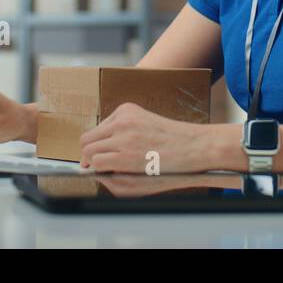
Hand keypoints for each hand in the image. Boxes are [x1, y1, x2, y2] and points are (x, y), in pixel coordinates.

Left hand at [78, 103, 208, 172]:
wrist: (196, 146)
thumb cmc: (175, 140)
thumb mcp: (145, 123)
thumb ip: (122, 130)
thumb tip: (100, 147)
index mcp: (126, 110)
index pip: (97, 129)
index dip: (97, 145)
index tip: (103, 155)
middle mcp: (121, 120)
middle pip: (87, 139)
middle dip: (91, 154)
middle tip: (102, 166)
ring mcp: (122, 136)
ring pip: (89, 152)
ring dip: (96, 164)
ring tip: (113, 170)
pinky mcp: (124, 154)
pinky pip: (97, 163)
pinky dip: (101, 170)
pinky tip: (117, 172)